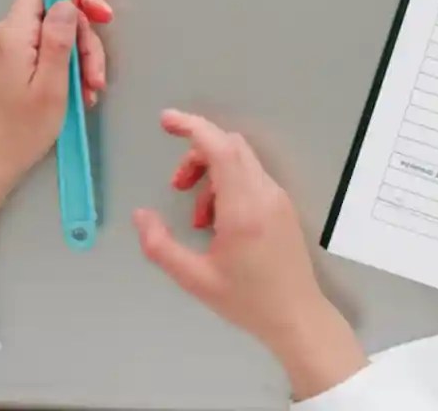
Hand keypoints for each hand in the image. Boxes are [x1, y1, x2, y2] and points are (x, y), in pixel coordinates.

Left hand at [0, 0, 112, 180]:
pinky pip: (44, 51)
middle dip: (83, 40)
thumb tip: (67, 1)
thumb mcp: (51, 85)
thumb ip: (58, 39)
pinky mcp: (10, 62)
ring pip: (54, 34)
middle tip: (96, 77)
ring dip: (78, 59)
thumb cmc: (22, 129)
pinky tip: (77, 94)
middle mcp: (5, 32)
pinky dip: (65, 68)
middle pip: (55, 12)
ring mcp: (6, 48)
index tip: (101, 16)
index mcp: (13, 33)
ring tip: (89, 93)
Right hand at [132, 110, 366, 400]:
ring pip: (241, 161)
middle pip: (230, 147)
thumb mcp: (194, 279)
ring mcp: (278, 198)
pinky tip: (216, 221)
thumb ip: (160, 246)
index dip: (192, 126)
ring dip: (211, 174)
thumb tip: (140, 215)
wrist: (297, 316)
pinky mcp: (282, 206)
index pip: (220, 148)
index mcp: (243, 208)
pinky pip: (251, 177)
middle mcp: (264, 195)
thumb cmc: (247, 301)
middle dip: (196, 154)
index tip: (166, 121)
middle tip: (176, 185)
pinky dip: (227, 185)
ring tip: (196, 217)